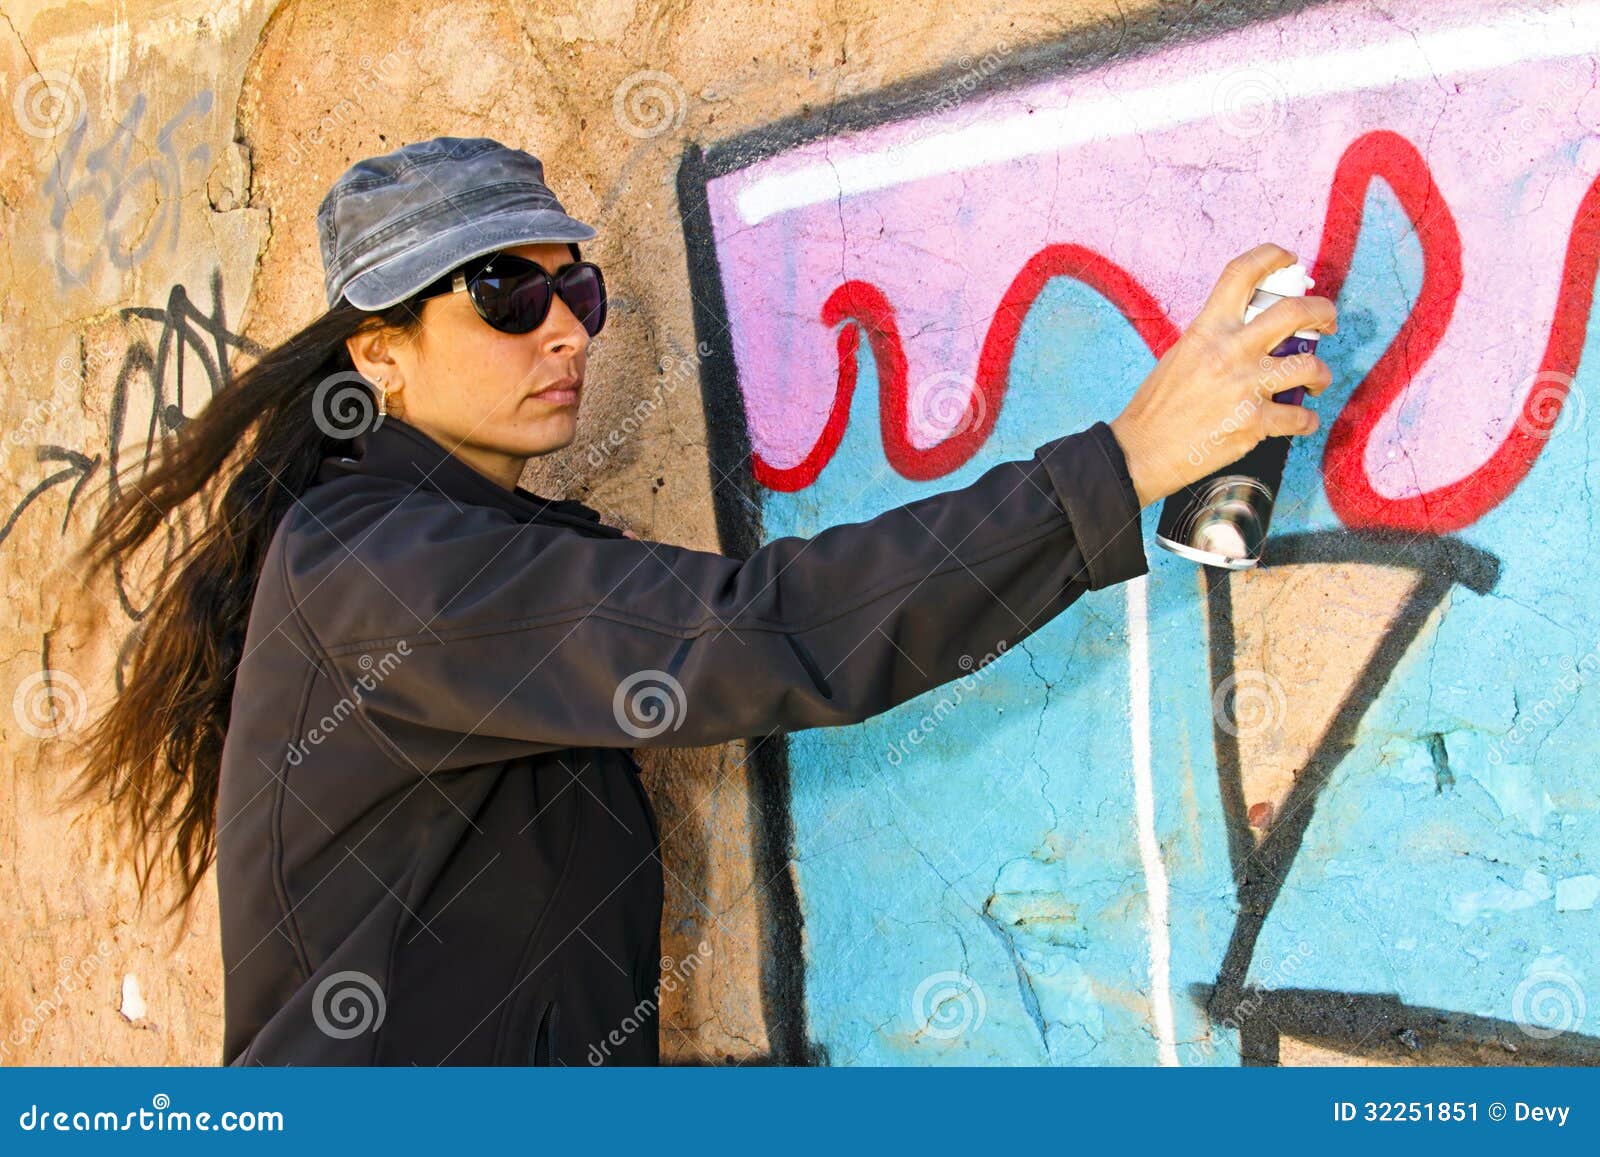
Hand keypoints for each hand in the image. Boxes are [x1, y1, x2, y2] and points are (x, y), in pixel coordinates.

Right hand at [1108, 242, 1336, 508]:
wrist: (1141, 451)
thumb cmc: (1156, 407)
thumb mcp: (1180, 355)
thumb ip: (1215, 338)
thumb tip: (1250, 331)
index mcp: (1208, 329)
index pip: (1242, 273)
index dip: (1272, 257)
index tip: (1288, 261)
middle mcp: (1230, 351)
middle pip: (1295, 312)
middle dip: (1323, 313)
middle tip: (1327, 323)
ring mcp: (1245, 387)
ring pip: (1310, 366)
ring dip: (1321, 374)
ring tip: (1316, 382)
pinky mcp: (1254, 423)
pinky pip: (1300, 418)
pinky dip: (1306, 420)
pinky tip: (1300, 421)